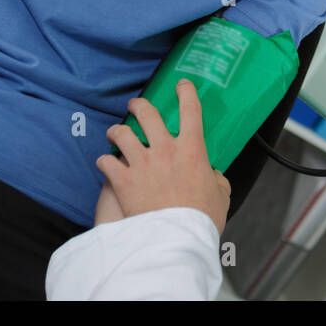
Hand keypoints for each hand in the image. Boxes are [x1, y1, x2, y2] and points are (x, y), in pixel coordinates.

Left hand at [99, 81, 231, 234]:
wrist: (175, 240)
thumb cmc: (201, 219)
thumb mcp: (221, 195)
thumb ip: (216, 178)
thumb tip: (212, 174)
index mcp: (192, 150)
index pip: (191, 110)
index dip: (186, 92)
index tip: (182, 85)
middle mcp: (165, 149)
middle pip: (147, 113)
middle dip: (139, 105)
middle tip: (136, 105)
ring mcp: (141, 163)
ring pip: (122, 133)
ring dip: (117, 131)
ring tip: (115, 133)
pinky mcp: (122, 180)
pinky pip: (105, 162)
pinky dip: (104, 161)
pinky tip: (104, 164)